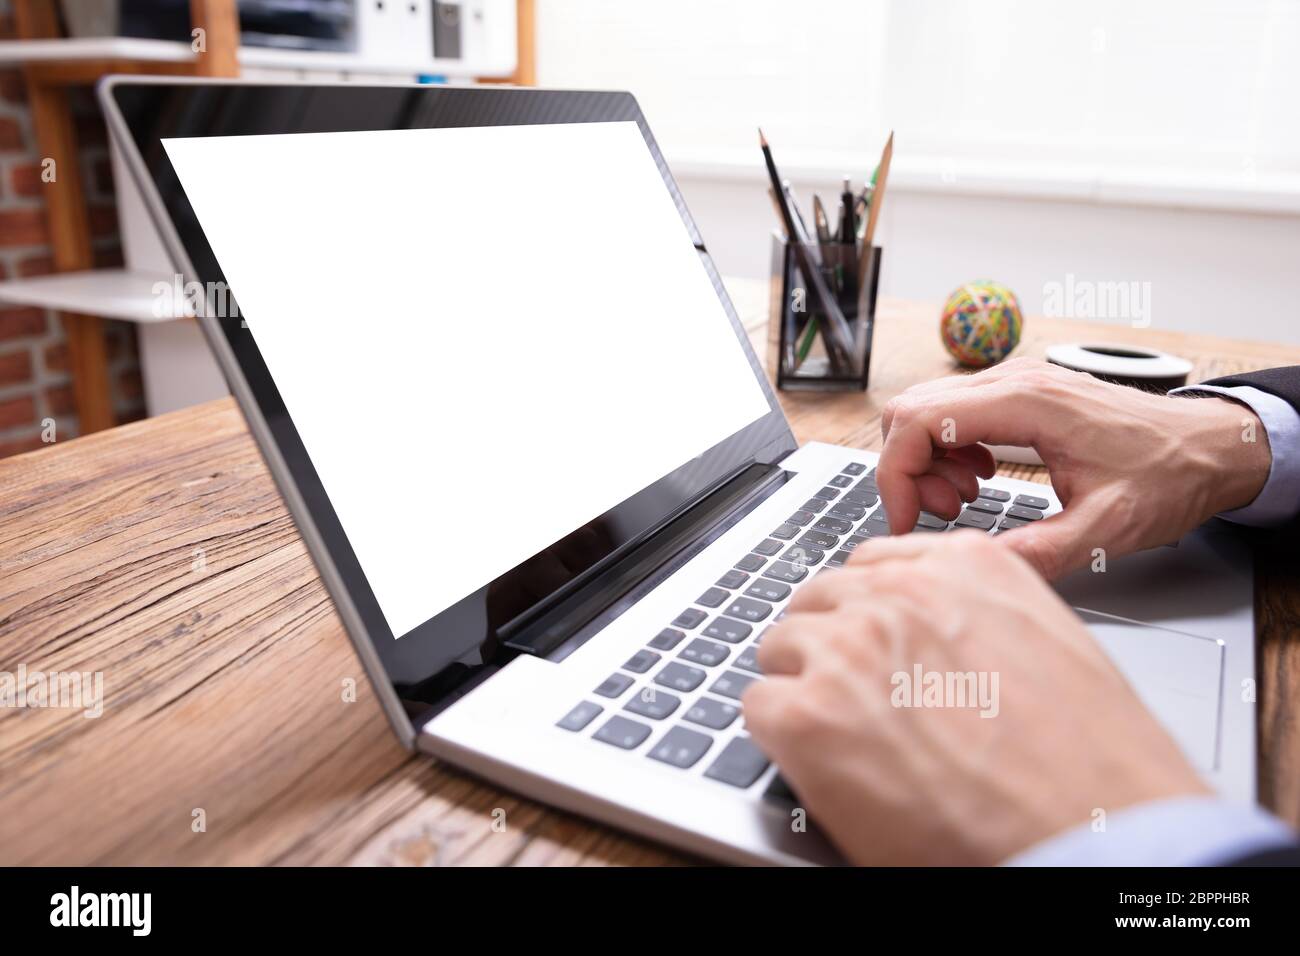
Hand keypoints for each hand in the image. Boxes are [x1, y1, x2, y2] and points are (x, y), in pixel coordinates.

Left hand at [742, 532, 1207, 865]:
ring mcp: (848, 649)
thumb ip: (979, 617)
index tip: (872, 639)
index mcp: (967, 568)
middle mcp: (899, 595)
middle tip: (856, 698)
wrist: (1091, 840)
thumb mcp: (1049, 647)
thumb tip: (935, 631)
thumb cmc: (1089, 767)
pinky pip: (759, 704)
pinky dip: (781, 735)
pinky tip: (824, 764)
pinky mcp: (808, 713)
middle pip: (820, 599)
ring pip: (782, 646)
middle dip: (832, 644)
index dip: (869, 611)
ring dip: (803, 685)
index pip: (875, 563)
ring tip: (846, 737)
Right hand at [876, 358, 1270, 578]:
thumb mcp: (1108, 528)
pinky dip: (949, 452)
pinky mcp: (1019, 396)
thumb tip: (980, 568)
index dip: (898, 475)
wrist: (1210, 447)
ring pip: (928, 411)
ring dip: (929, 463)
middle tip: (945, 514)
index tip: (909, 521)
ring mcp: (1014, 384)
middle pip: (912, 411)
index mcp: (1027, 403)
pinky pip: (955, 415)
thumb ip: (1041, 551)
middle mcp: (1013, 382)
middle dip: (909, 470)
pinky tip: (980, 482)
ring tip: (965, 503)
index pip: (919, 420)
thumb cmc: (1168, 475)